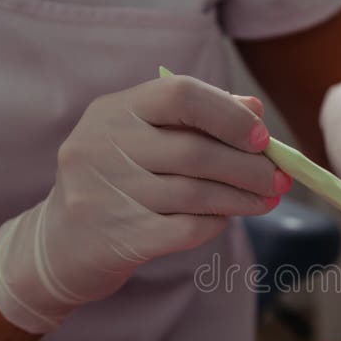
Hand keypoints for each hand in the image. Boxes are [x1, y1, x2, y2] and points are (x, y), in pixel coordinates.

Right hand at [0, 75, 291, 332]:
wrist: (59, 246)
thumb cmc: (117, 183)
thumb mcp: (142, 139)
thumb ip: (196, 120)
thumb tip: (254, 109)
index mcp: (112, 111)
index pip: (181, 95)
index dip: (230, 116)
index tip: (262, 139)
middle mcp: (102, 146)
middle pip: (196, 152)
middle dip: (250, 167)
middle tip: (280, 179)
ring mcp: (106, 194)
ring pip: (197, 194)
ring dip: (243, 198)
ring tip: (268, 200)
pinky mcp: (118, 238)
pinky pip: (186, 229)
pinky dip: (216, 224)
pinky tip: (227, 219)